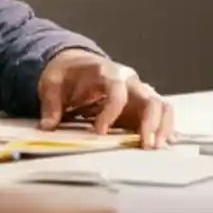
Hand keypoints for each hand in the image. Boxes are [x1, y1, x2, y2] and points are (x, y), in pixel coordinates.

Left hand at [36, 49, 174, 148]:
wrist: (76, 65)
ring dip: (163, 127)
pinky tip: (165, 145)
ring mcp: (138, 93)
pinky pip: (161, 115)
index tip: (99, 132)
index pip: (117, 89)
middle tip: (145, 145)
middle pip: (150, 97)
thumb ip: (51, 105)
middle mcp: (129, 81)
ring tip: (156, 148)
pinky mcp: (141, 107)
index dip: (111, 110)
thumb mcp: (52, 84)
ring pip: (162, 106)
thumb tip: (47, 126)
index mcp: (107, 71)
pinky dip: (164, 129)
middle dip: (151, 122)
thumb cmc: (66, 74)